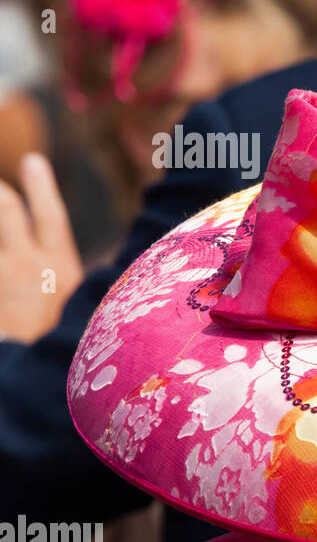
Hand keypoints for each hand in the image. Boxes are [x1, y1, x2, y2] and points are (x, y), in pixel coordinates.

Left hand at [0, 153, 83, 342]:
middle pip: (9, 214)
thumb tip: (71, 273)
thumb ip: (69, 287)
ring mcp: (3, 279)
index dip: (41, 187)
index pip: (52, 217)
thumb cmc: (69, 349)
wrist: (41, 380)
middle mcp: (31, 267)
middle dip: (0, 195)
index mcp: (63, 270)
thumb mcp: (82, 313)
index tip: (32, 161)